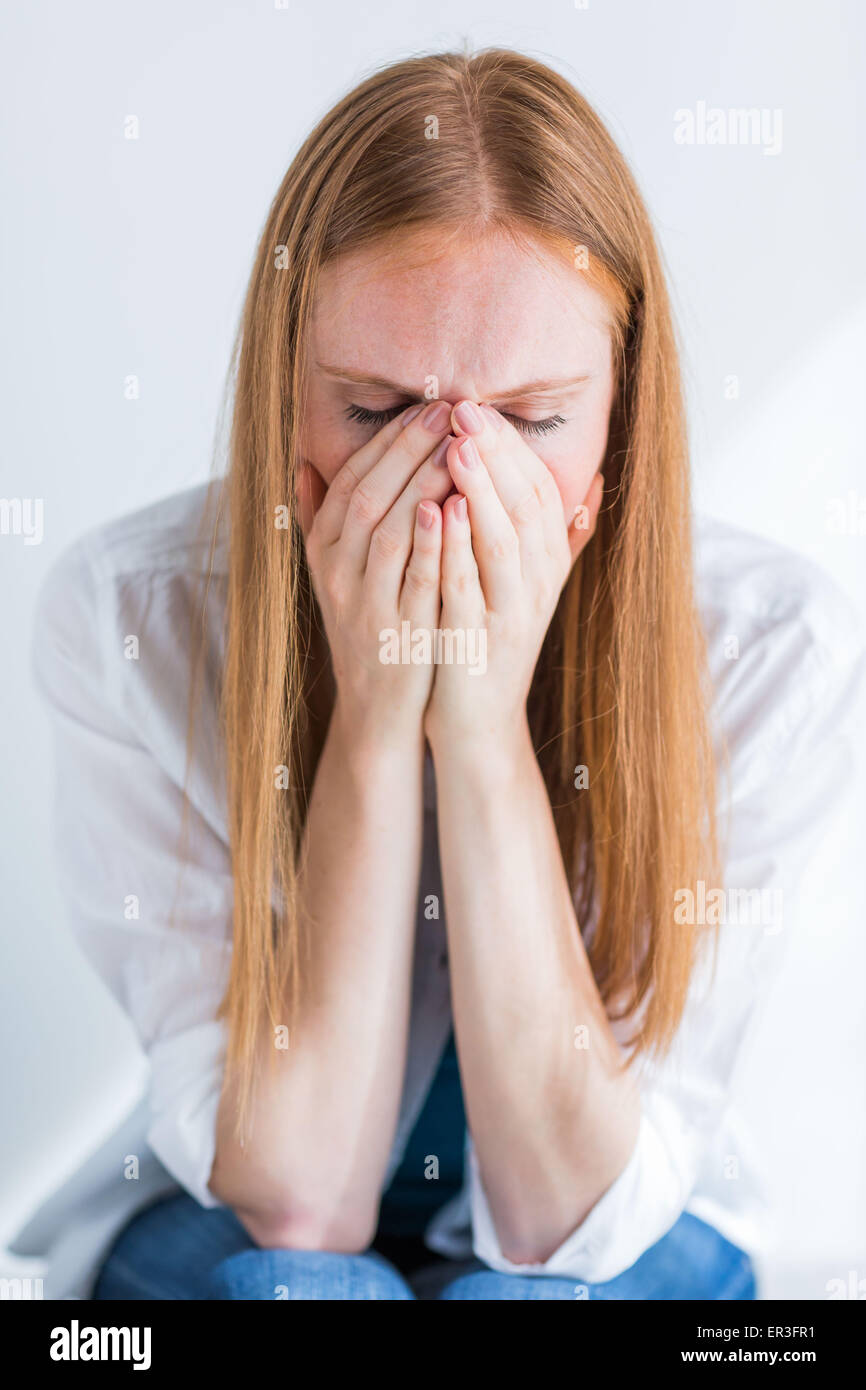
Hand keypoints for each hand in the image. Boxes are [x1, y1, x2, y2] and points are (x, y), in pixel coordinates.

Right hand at [296, 402, 454, 748]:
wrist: (377, 709)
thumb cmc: (369, 628)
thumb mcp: (337, 573)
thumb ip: (321, 519)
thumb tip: (304, 463)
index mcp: (322, 551)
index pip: (350, 481)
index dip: (387, 441)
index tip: (423, 407)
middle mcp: (336, 574)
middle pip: (367, 497)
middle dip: (407, 449)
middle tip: (446, 410)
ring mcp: (366, 604)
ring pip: (388, 531)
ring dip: (421, 483)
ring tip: (456, 445)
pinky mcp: (399, 633)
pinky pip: (414, 579)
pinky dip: (429, 541)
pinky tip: (449, 506)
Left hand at [423, 402, 602, 751]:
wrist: (477, 720)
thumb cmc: (491, 640)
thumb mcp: (528, 584)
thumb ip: (561, 538)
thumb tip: (595, 484)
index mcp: (546, 565)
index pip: (538, 490)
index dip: (511, 446)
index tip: (479, 404)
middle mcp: (537, 586)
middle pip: (526, 506)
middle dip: (496, 454)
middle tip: (464, 407)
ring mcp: (511, 616)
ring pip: (504, 544)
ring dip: (482, 492)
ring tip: (457, 446)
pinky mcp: (478, 644)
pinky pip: (470, 590)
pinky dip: (457, 550)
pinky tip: (440, 514)